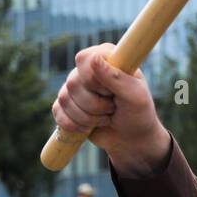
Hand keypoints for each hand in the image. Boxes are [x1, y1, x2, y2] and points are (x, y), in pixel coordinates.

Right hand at [51, 44, 169, 175]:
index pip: (84, 59)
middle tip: (113, 107)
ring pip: (65, 99)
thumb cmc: (138, 114)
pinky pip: (58, 113)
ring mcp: (75, 86)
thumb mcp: (135, 96)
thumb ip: (116, 77)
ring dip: (88, 117)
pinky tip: (90, 126)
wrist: (132, 139)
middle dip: (95, 104)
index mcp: (107, 57)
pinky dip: (76, 125)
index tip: (111, 92)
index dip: (94, 80)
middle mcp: (88, 68)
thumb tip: (95, 59)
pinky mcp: (66, 105)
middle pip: (74, 83)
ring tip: (106, 117)